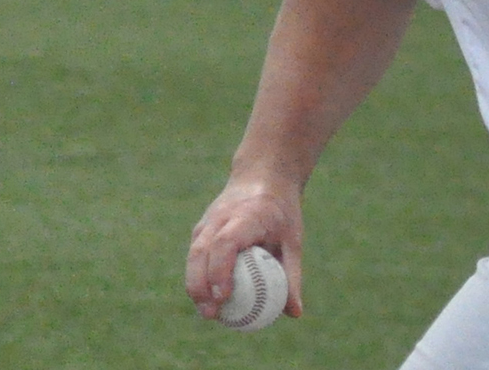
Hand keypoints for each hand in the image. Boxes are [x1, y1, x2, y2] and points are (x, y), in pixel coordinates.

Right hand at [185, 179, 304, 322]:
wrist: (264, 175)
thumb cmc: (282, 212)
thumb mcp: (293, 240)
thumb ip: (291, 275)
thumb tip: (294, 313)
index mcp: (247, 216)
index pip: (226, 243)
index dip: (221, 270)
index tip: (224, 296)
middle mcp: (221, 216)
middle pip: (201, 251)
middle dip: (201, 284)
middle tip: (211, 313)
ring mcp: (208, 220)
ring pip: (193, 253)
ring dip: (195, 283)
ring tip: (207, 312)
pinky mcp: (202, 228)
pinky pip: (196, 254)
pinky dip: (197, 276)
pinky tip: (206, 298)